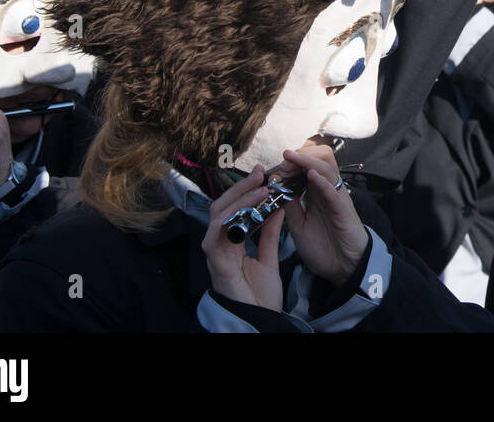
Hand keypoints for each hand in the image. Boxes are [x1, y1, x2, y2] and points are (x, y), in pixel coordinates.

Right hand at [201, 166, 286, 309]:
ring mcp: (215, 252)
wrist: (259, 320)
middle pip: (223, 206)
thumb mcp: (269, 257)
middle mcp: (220, 244)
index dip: (247, 191)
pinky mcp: (215, 262)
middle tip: (260, 173)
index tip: (265, 176)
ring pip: (218, 215)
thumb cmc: (260, 294)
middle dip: (240, 187)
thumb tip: (277, 207)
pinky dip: (228, 219)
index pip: (234, 208)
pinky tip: (243, 209)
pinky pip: (216, 235)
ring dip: (238, 199)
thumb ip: (269, 234)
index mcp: (232, 242)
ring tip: (260, 188)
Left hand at [281, 145, 369, 288]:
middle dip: (302, 155)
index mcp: (316, 192)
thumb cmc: (322, 247)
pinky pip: (333, 190)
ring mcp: (336, 197)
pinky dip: (322, 180)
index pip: (309, 164)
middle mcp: (328, 190)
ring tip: (292, 161)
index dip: (293, 161)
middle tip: (285, 161)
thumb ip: (289, 205)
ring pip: (327, 167)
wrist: (343, 267)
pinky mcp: (343, 209)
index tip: (278, 166)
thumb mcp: (298, 225)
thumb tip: (275, 184)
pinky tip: (311, 175)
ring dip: (308, 161)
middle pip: (322, 157)